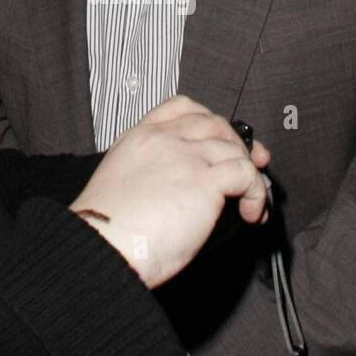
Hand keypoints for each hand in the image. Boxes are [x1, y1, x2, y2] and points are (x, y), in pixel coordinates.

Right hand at [69, 95, 270, 288]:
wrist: (100, 247)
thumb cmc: (105, 231)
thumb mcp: (124, 188)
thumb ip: (153, 176)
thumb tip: (184, 192)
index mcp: (138, 139)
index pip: (182, 108)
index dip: (209, 121)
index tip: (220, 140)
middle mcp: (163, 140)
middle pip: (215, 124)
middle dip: (237, 145)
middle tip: (249, 168)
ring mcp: (185, 156)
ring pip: (235, 149)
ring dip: (250, 175)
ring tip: (249, 202)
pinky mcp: (204, 180)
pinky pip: (246, 175)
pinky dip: (256, 193)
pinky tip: (249, 212)